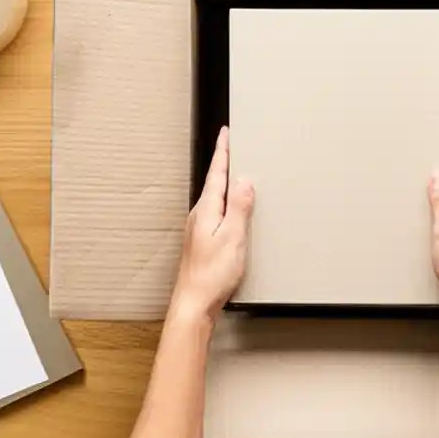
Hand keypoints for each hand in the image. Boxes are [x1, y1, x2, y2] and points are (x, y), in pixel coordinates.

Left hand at [171, 127, 254, 323]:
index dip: (222, 153)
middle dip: (224, 165)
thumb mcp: (233, 236)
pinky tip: (232, 213)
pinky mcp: (203, 243)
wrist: (194, 303)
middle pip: (215, 184)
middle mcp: (199, 216)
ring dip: (226, 186)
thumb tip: (244, 181)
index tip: (225, 134)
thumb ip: (239, 207)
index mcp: (206, 210)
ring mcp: (199, 230)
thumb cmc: (212, 275)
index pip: (216, 174)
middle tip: (233, 148)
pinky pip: (216, 215)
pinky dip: (226, 206)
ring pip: (215, 200)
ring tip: (236, 175)